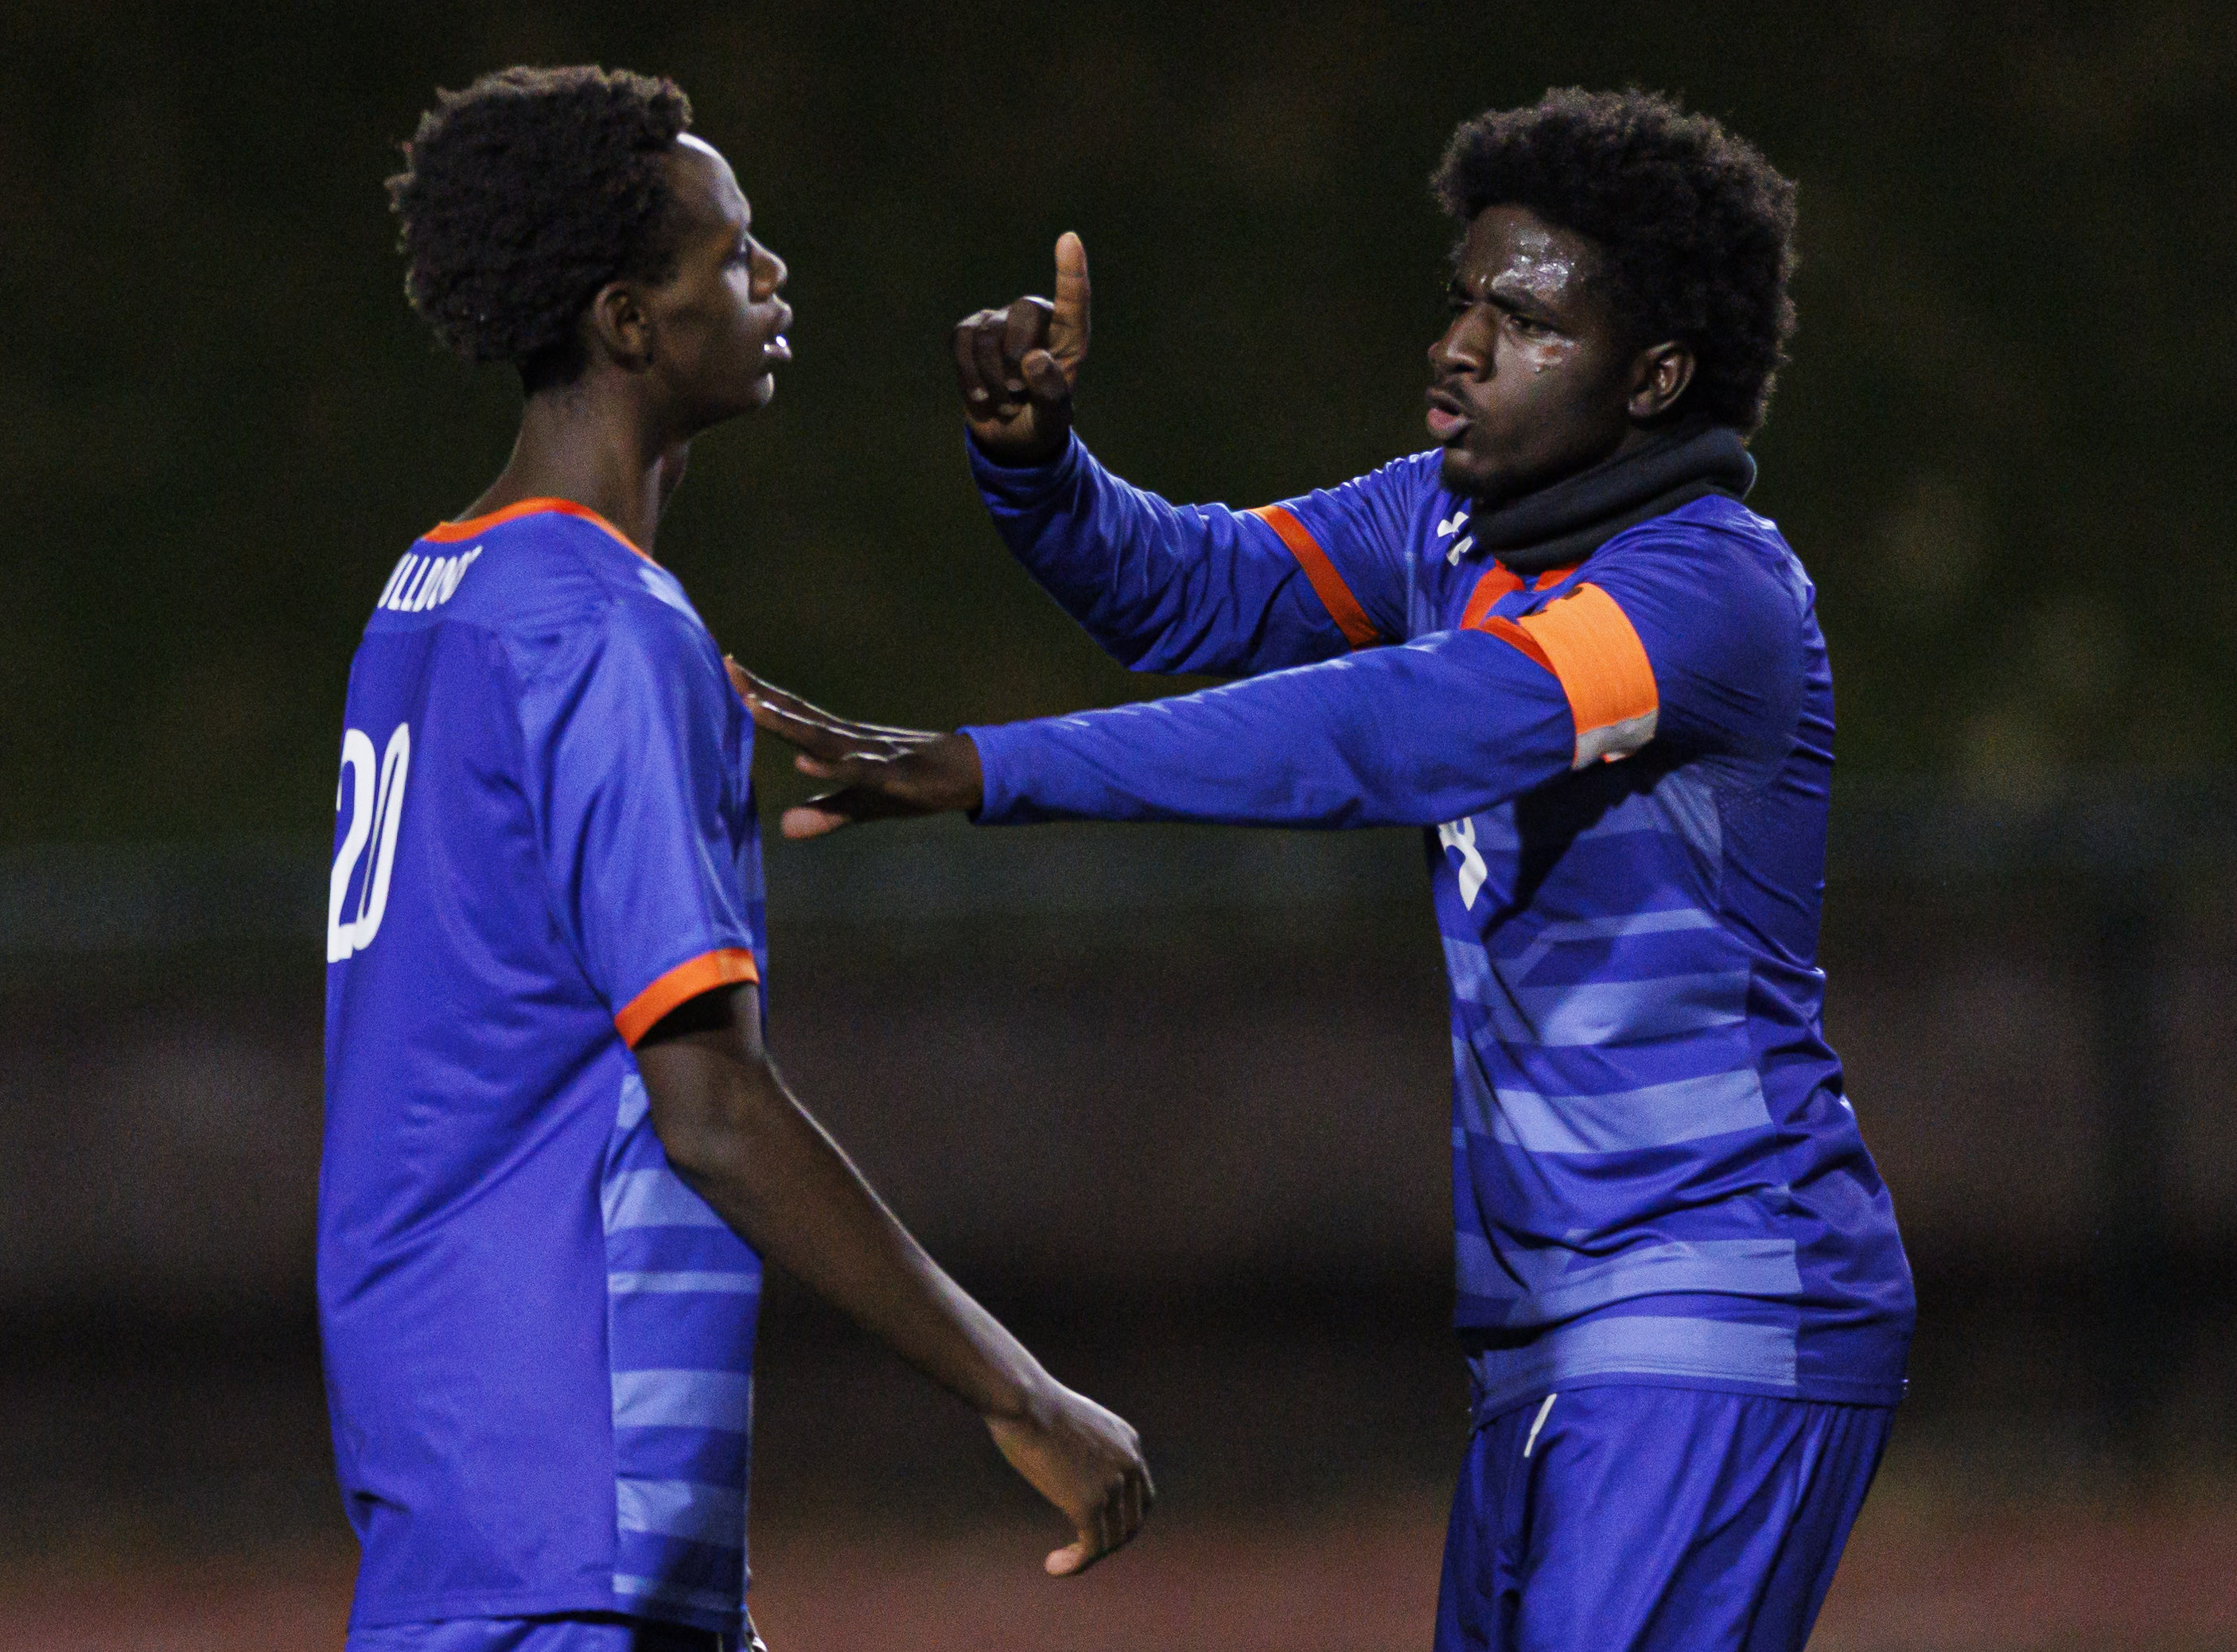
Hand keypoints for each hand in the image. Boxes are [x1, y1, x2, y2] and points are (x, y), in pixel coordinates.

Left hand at [727, 660, 983, 838]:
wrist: (965, 775)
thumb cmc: (913, 786)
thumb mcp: (862, 806)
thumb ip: (824, 812)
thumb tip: (784, 827)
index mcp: (840, 743)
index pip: (794, 714)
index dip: (761, 695)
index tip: (727, 669)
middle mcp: (850, 740)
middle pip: (799, 715)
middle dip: (762, 694)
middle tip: (727, 667)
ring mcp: (870, 755)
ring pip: (822, 738)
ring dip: (788, 724)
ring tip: (753, 708)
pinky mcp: (891, 777)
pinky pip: (855, 772)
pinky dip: (829, 767)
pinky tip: (803, 760)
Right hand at [954, 231, 1089, 465]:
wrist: (1008, 439)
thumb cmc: (1040, 424)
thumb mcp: (1052, 421)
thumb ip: (1051, 394)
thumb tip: (1035, 358)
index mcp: (1068, 339)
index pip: (1073, 302)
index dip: (1070, 272)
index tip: (1069, 239)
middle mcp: (1036, 322)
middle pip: (1023, 313)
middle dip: (1015, 357)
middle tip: (1017, 395)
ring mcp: (1000, 323)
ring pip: (987, 335)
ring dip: (992, 380)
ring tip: (1004, 403)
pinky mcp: (970, 333)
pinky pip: (960, 341)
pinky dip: (968, 374)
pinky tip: (980, 395)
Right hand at [987, 1378, 1152, 1576]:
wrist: (1023, 1400)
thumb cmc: (1032, 1406)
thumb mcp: (1073, 1422)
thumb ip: (1083, 1447)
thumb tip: (1071, 1469)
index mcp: (1129, 1441)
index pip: (1141, 1495)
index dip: (1123, 1519)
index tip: (1097, 1530)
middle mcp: (1129, 1463)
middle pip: (1133, 1521)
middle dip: (1110, 1542)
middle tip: (1080, 1552)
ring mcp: (1112, 1484)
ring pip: (1111, 1539)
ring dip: (1087, 1556)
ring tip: (1058, 1562)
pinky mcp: (1089, 1504)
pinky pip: (1090, 1547)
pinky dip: (1075, 1563)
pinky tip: (1054, 1566)